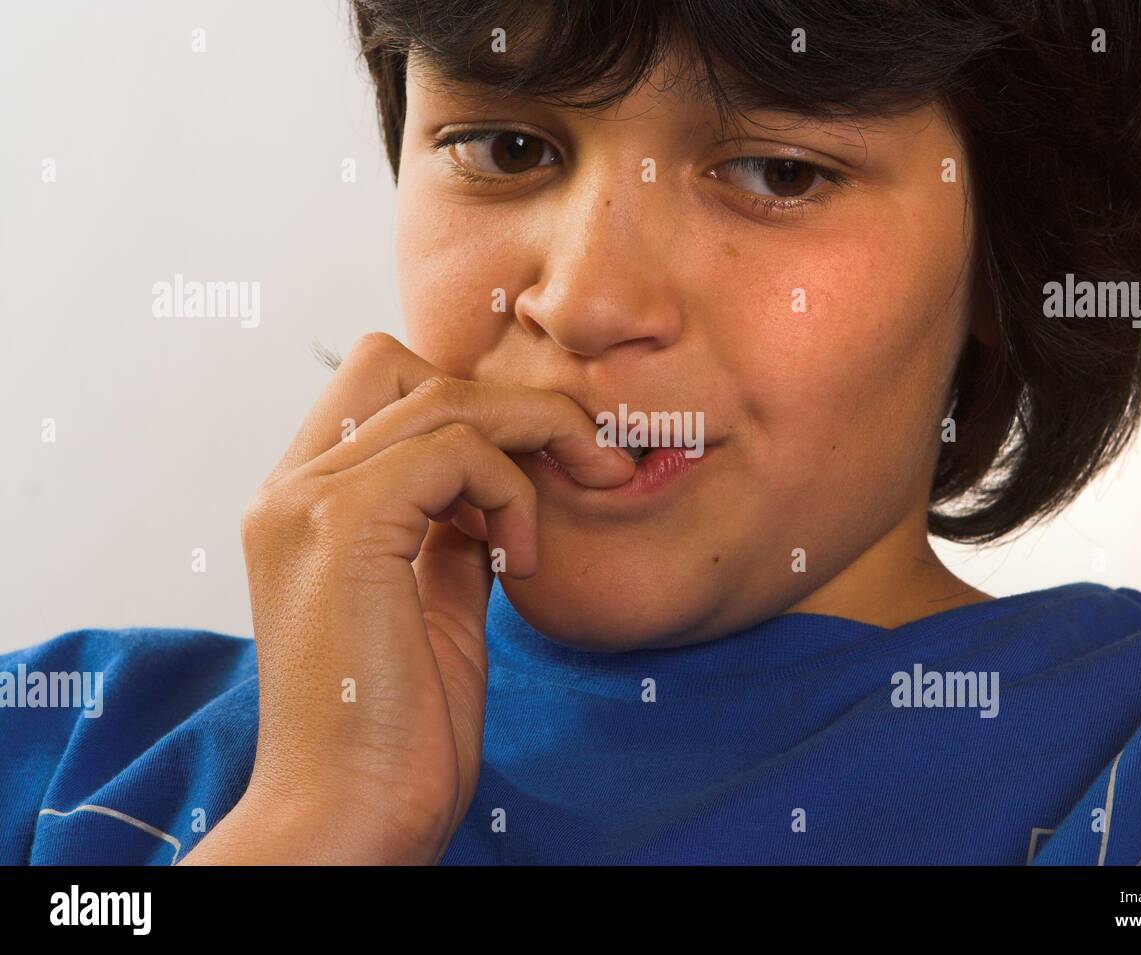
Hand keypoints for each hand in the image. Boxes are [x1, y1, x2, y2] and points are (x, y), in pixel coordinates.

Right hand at [181, 332, 632, 863]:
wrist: (349, 818)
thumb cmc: (392, 730)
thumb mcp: (436, 607)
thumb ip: (452, 537)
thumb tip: (497, 492)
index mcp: (303, 507)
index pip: (381, 391)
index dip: (473, 414)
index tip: (542, 479)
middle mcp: (290, 491)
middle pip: (401, 364)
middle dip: (508, 403)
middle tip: (584, 465)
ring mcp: (306, 503)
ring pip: (441, 396)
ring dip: (530, 441)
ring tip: (557, 521)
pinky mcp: (342, 527)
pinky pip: (455, 449)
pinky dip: (509, 490)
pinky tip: (521, 559)